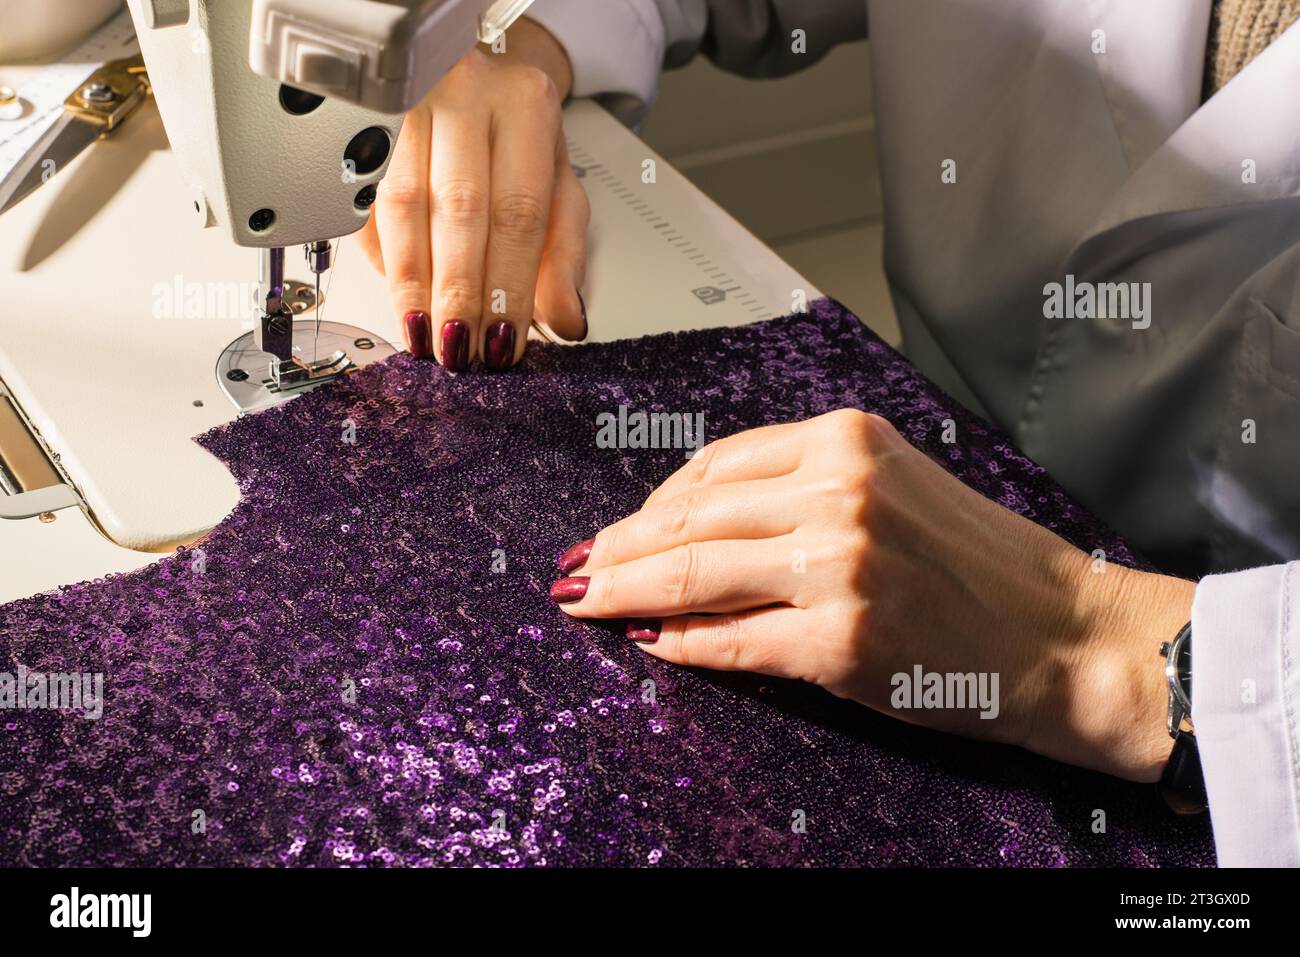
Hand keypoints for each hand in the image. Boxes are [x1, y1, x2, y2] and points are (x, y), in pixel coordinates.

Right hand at [358, 18, 586, 369]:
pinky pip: (366, 203)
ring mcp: (406, 103)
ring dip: (412, 284)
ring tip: (423, 336)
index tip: (501, 341)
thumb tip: (565, 322)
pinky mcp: (364, 126)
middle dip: (457, 292)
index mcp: (524, 106)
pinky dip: (383, 259)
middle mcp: (464, 94)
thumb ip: (564, 256)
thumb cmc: (517, 136)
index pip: (518, 211)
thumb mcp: (558, 186)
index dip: (507, 284)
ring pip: (403, 206)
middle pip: (458, 209)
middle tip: (458, 350)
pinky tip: (400, 296)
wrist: (474, 75)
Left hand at [550, 409, 1194, 781]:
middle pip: (690, 517)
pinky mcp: (840, 640)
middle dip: (619, 547)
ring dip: (626, 589)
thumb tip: (684, 527)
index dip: (653, 502)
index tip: (618, 527)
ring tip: (587, 600)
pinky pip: (730, 641)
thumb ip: (795, 496)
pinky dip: (682, 644)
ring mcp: (838, 566)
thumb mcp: (891, 490)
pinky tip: (651, 642)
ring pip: (694, 573)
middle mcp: (838, 491)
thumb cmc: (982, 563)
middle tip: (577, 568)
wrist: (1064, 635)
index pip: (715, 466)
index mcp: (847, 438)